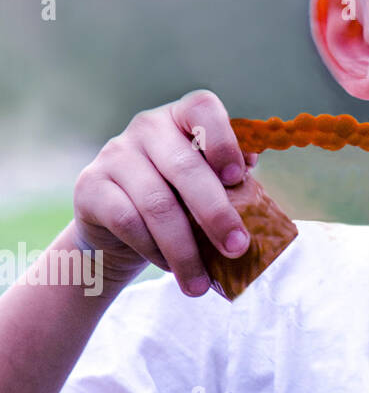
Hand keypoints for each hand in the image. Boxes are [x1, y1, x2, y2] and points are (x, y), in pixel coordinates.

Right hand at [72, 89, 256, 294]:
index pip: (203, 109)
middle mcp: (147, 125)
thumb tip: (254, 185)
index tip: (238, 179)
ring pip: (157, 203)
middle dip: (216, 214)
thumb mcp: (207, 182)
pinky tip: (170, 268)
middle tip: (237, 248)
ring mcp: (115, 152)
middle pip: (185, 168)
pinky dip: (154, 250)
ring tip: (201, 283)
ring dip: (185, 249)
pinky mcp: (90, 185)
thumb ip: (230, 178)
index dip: (223, 142)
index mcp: (183, 116)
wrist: (117, 225)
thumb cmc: (179, 197)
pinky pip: (128, 222)